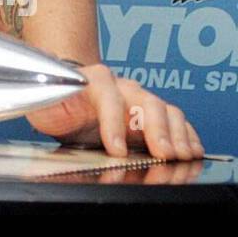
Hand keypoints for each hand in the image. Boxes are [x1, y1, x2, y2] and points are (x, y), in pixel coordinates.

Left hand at [26, 62, 203, 160]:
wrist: (69, 93)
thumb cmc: (58, 102)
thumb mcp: (44, 106)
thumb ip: (46, 108)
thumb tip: (48, 111)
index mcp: (94, 80)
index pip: (108, 98)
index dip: (113, 124)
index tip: (117, 150)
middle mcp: (122, 86)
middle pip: (145, 101)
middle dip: (156, 129)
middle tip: (163, 153)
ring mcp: (140, 98)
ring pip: (166, 109)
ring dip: (177, 134)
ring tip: (183, 155)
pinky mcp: (153, 114)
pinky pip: (176, 120)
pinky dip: (187, 135)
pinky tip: (193, 151)